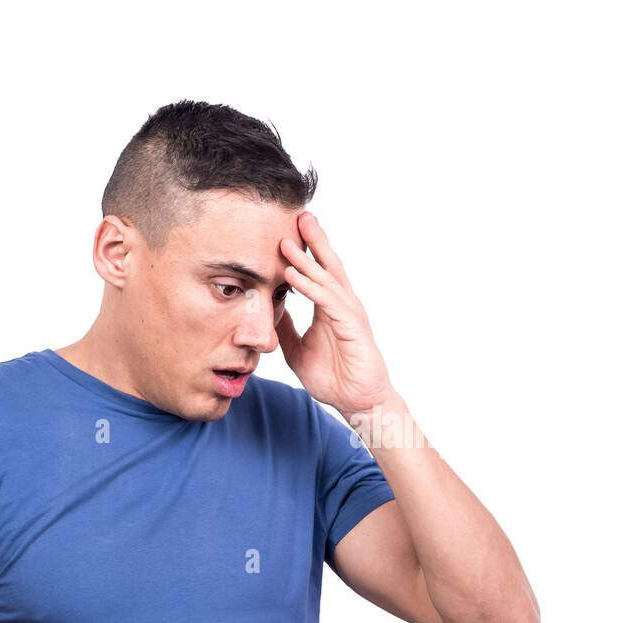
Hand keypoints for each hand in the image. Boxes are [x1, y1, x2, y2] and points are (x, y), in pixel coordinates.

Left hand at [276, 212, 395, 418]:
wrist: (358, 402)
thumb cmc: (334, 378)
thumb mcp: (298, 349)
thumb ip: (287, 328)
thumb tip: (271, 310)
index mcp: (330, 308)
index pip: (317, 272)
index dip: (305, 251)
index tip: (286, 230)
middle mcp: (342, 304)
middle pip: (328, 264)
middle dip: (314, 239)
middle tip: (298, 213)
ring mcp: (349, 313)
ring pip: (327, 278)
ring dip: (307, 258)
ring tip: (288, 239)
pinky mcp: (352, 326)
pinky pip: (327, 301)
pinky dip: (310, 286)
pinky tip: (293, 274)